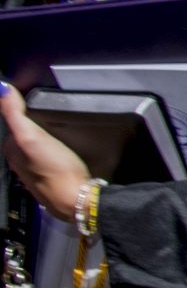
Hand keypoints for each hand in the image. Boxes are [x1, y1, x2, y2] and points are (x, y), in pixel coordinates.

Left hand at [0, 81, 93, 217]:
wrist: (78, 199)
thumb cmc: (55, 168)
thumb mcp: (32, 136)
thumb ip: (15, 114)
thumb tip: (2, 88)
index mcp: (11, 153)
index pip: (11, 127)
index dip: (20, 115)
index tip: (35, 106)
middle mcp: (19, 165)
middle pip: (23, 141)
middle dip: (33, 130)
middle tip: (50, 119)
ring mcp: (35, 175)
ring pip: (36, 152)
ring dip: (44, 143)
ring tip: (59, 134)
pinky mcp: (53, 182)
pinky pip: (48, 162)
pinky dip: (53, 155)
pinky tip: (64, 154)